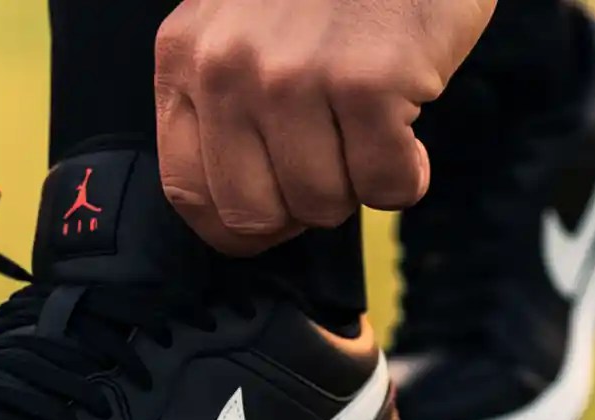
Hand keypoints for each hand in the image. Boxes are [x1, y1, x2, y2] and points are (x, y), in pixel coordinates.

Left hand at [155, 0, 494, 255]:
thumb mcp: (240, 20)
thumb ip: (224, 95)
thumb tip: (244, 206)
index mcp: (186, 57)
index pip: (187, 191)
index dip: (235, 225)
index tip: (274, 218)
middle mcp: (228, 69)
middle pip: (252, 213)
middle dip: (301, 208)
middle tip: (335, 164)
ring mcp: (295, 76)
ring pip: (321, 204)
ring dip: (359, 184)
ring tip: (373, 129)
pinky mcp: (368, 81)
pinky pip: (386, 186)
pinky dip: (407, 174)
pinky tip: (409, 127)